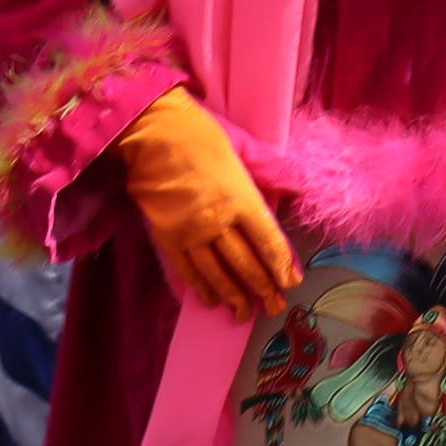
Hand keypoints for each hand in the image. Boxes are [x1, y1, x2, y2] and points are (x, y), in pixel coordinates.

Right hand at [112, 86, 299, 317]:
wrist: (151, 132)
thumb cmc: (198, 133)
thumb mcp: (241, 147)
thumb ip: (266, 172)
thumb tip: (294, 186)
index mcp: (242, 198)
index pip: (269, 241)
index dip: (282, 265)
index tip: (291, 282)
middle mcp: (220, 222)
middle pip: (246, 263)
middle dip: (263, 288)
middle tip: (274, 306)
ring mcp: (191, 233)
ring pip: (217, 274)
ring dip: (234, 296)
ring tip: (245, 313)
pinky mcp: (167, 237)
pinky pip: (187, 271)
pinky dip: (200, 288)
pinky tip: (211, 300)